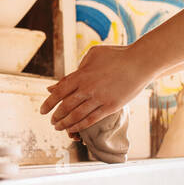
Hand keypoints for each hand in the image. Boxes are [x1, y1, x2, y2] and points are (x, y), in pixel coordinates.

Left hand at [40, 43, 154, 133]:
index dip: (49, 103)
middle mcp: (88, 88)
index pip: (59, 92)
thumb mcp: (93, 55)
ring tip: (59, 128)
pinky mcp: (111, 106)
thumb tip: (59, 82)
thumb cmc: (116, 55)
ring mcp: (100, 99)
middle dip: (56, 116)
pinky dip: (80, 125)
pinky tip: (74, 129)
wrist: (141, 62)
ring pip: (77, 115)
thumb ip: (76, 69)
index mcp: (81, 75)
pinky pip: (92, 119)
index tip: (42, 111)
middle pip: (66, 106)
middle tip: (51, 121)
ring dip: (66, 123)